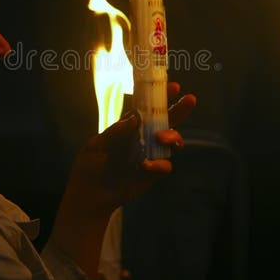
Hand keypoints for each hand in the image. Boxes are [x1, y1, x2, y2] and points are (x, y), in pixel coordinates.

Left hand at [50, 83, 195, 279]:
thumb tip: (136, 118)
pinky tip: (145, 165)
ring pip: (173, 141)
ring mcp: (151, 154)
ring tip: (162, 136)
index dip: (162, 96)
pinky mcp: (153, 173)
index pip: (148, 108)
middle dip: (180, 109)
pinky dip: (159, 163)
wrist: (90, 194)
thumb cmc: (90, 166)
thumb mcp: (97, 144)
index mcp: (130, 127)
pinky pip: (166, 165)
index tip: (173, 86)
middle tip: (190, 99)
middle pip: (167, 121)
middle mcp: (144, 138)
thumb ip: (116, 131)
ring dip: (173, 135)